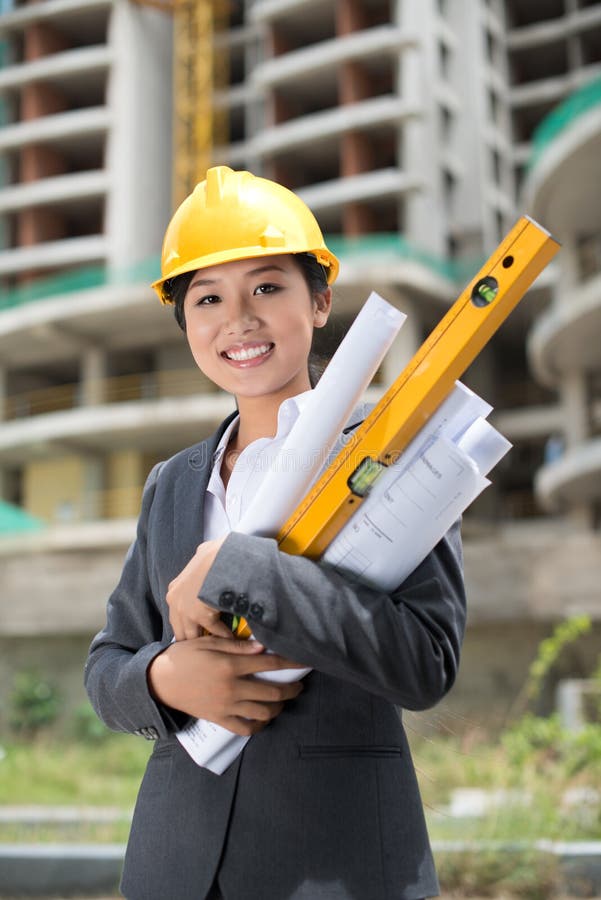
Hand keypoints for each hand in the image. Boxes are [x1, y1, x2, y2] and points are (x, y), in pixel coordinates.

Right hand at [147, 636, 304, 734]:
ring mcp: (226, 707)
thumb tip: (263, 647)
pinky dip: (258, 725)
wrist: (159, 682)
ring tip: (282, 700)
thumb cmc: (184, 657)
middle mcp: (231, 688)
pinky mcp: (218, 719)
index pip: (269, 664)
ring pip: (263, 712)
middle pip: (272, 692)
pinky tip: (263, 717)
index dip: (290, 663)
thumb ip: (236, 646)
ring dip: (278, 708)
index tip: (304, 662)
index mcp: (230, 666)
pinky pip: (244, 728)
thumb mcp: (208, 643)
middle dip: (291, 689)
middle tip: (298, 685)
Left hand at [166, 538, 230, 640]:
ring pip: (194, 636)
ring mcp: (186, 611)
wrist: (221, 556)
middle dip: (195, 637)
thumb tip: (203, 552)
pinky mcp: (200, 615)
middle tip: (208, 644)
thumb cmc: (215, 553)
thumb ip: (199, 563)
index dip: (188, 625)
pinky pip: (215, 631)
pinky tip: (233, 637)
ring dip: (208, 640)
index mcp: (174, 591)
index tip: (198, 630)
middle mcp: (175, 603)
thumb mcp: (200, 557)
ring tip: (218, 646)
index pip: (176, 617)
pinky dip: (225, 636)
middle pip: (181, 631)